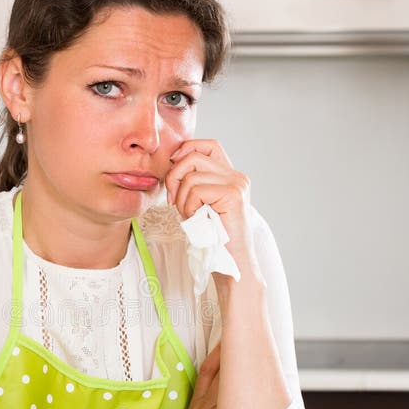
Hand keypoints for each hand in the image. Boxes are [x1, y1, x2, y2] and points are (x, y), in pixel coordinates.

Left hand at [164, 140, 254, 270]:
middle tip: (172, 200)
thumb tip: (171, 163)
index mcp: (230, 176)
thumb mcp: (198, 205)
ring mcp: (237, 184)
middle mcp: (237, 176)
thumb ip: (190, 184)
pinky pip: (196, 190)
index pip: (207, 145)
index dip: (186, 149)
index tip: (172, 166)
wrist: (231, 263)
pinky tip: (197, 220)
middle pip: (194, 156)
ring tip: (190, 216)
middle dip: (174, 176)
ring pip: (191, 176)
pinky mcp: (233, 194)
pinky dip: (189, 207)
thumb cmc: (212, 238)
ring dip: (181, 199)